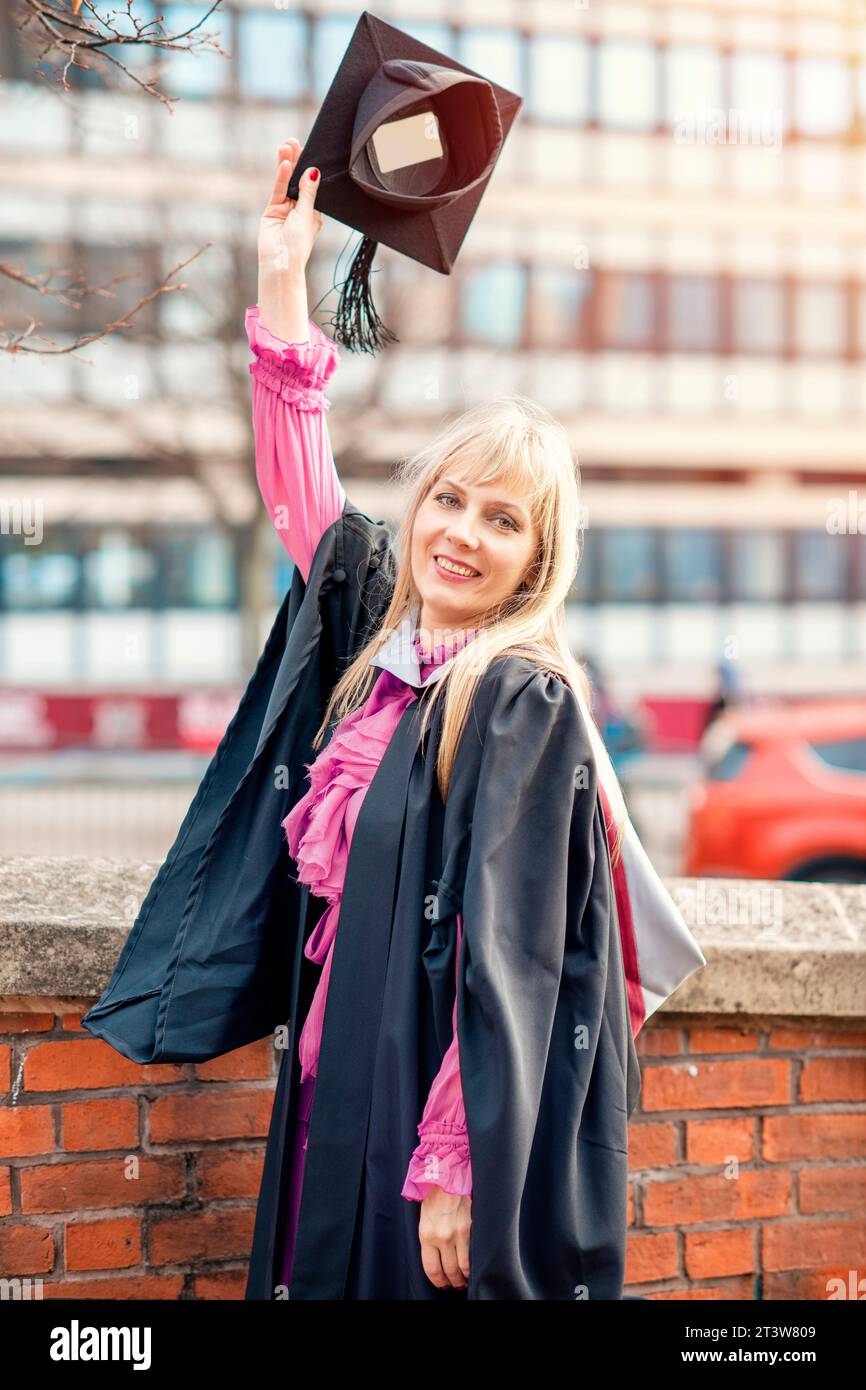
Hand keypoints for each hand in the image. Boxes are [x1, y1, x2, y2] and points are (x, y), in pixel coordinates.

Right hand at [258, 138, 322, 279]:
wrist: (281, 262)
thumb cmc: (298, 244)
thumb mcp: (307, 215)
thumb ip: (308, 192)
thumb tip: (313, 171)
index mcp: (313, 212)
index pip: (312, 185)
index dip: (310, 168)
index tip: (311, 150)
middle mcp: (299, 208)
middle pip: (298, 180)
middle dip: (298, 161)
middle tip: (295, 141)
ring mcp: (285, 208)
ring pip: (287, 181)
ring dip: (287, 164)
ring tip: (287, 145)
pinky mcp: (272, 210)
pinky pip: (277, 189)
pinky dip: (281, 176)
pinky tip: (285, 163)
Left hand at [418, 1187, 470, 1289]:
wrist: (449, 1174)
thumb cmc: (435, 1194)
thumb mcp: (425, 1218)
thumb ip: (429, 1238)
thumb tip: (436, 1258)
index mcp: (426, 1235)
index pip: (431, 1269)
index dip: (438, 1281)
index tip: (442, 1285)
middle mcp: (442, 1237)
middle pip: (449, 1271)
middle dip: (453, 1282)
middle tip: (455, 1285)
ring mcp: (459, 1233)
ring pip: (464, 1267)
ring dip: (465, 1277)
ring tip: (466, 1279)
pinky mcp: (472, 1228)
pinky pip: (474, 1253)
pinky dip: (475, 1263)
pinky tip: (475, 1265)